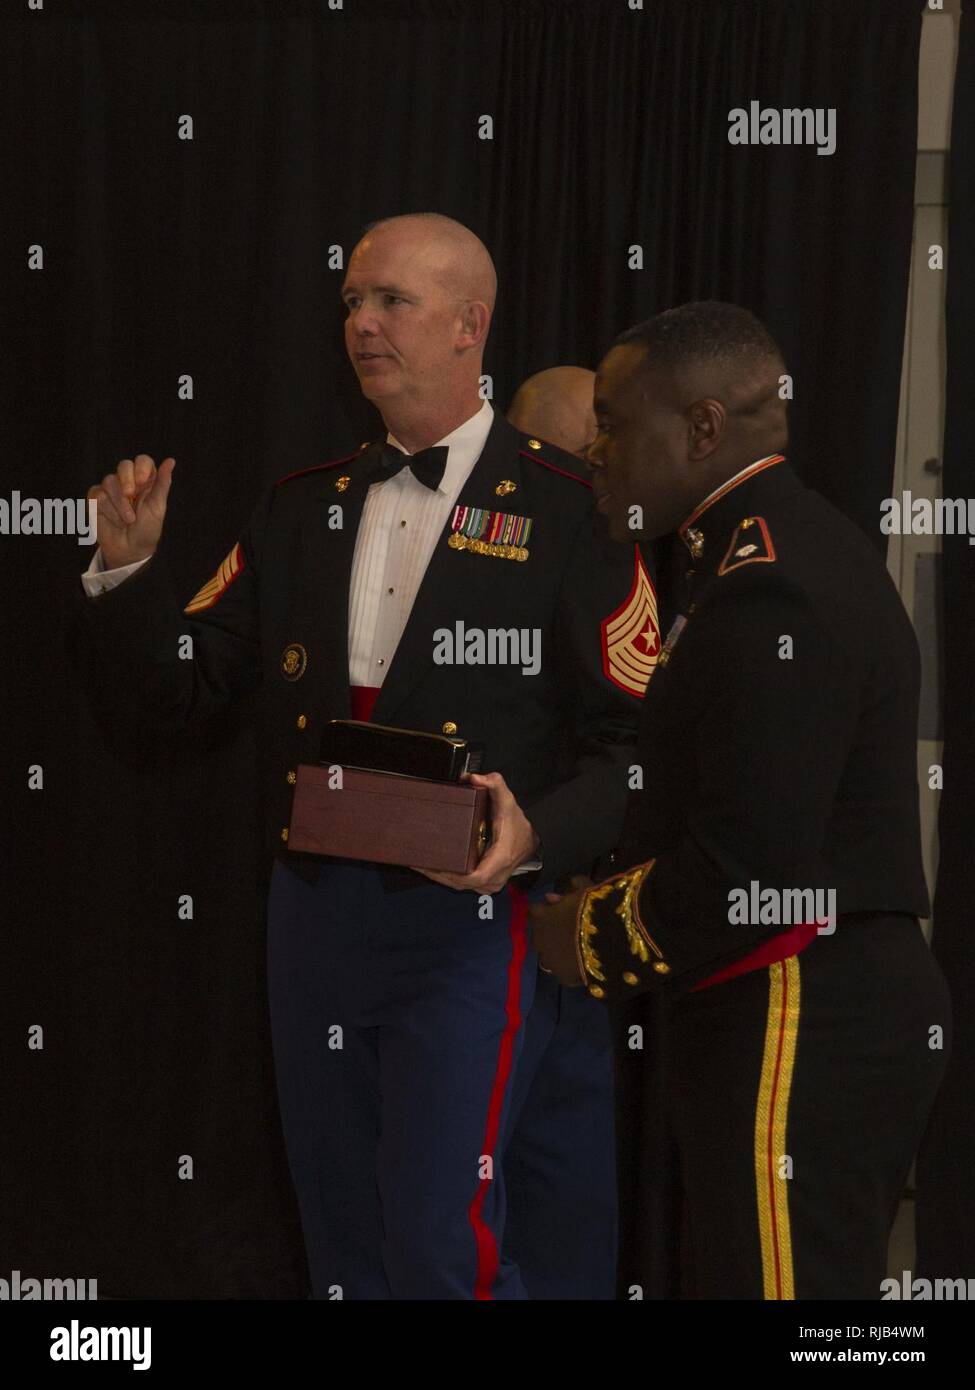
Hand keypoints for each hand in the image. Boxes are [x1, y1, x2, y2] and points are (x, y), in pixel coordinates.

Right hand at [86, 454, 174, 568]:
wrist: (130, 550)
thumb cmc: (147, 530)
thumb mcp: (158, 507)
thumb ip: (162, 483)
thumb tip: (171, 461)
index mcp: (146, 481)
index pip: (143, 461)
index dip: (141, 467)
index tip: (142, 480)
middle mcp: (128, 481)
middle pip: (124, 465)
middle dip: (126, 480)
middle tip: (131, 495)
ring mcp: (111, 489)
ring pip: (109, 481)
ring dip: (119, 503)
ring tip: (128, 520)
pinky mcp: (96, 499)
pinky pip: (96, 494)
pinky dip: (106, 509)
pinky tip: (114, 520)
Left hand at [413, 771, 538, 893]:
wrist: (530, 841)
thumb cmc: (516, 824)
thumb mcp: (508, 801)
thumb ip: (494, 784)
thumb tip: (473, 777)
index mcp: (499, 860)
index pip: (473, 876)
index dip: (451, 874)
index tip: (433, 865)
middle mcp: (493, 878)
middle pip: (459, 883)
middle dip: (437, 874)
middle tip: (416, 861)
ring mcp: (489, 884)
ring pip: (458, 886)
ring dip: (439, 877)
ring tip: (418, 864)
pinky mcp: (484, 884)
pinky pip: (461, 884)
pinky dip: (446, 877)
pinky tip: (431, 869)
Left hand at [529, 877, 593, 987]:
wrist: (611, 938)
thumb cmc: (595, 907)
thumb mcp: (584, 891)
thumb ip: (570, 888)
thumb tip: (553, 894)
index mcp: (540, 916)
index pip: (535, 911)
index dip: (548, 909)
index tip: (559, 908)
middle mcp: (539, 939)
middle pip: (540, 935)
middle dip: (550, 931)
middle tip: (569, 928)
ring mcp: (550, 960)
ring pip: (549, 955)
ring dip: (557, 951)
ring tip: (576, 948)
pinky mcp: (563, 977)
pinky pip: (563, 972)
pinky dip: (570, 968)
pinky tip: (584, 963)